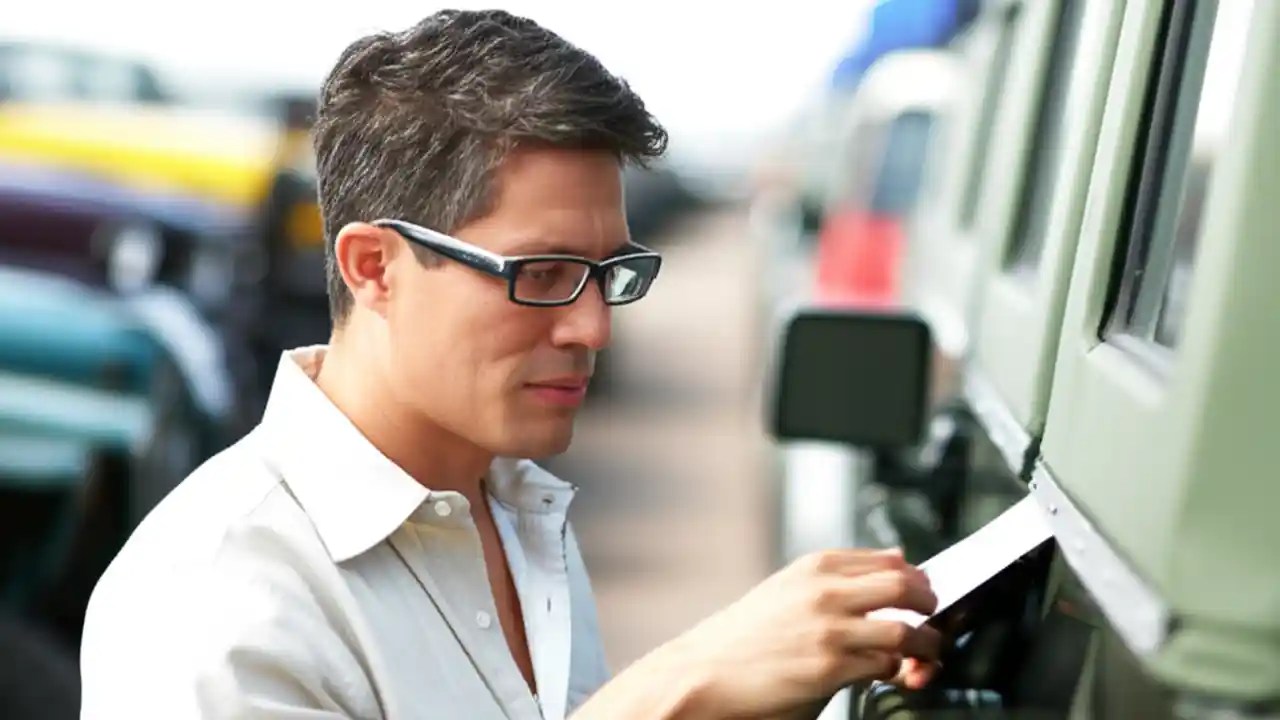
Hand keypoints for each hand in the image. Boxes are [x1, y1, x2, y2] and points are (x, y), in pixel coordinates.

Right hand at [657, 548, 941, 718]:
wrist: (704, 674)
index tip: (924, 594)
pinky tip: (889, 675)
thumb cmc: (743, 638)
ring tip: (923, 658)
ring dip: (926, 646)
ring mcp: (830, 629)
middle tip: (932, 623)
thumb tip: (895, 559)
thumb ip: (839, 578)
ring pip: (906, 629)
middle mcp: (825, 591)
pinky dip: (896, 671)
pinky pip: (886, 665)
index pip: (891, 558)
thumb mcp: (789, 591)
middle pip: (906, 585)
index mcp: (814, 567)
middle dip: (930, 605)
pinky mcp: (831, 667)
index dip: (917, 577)